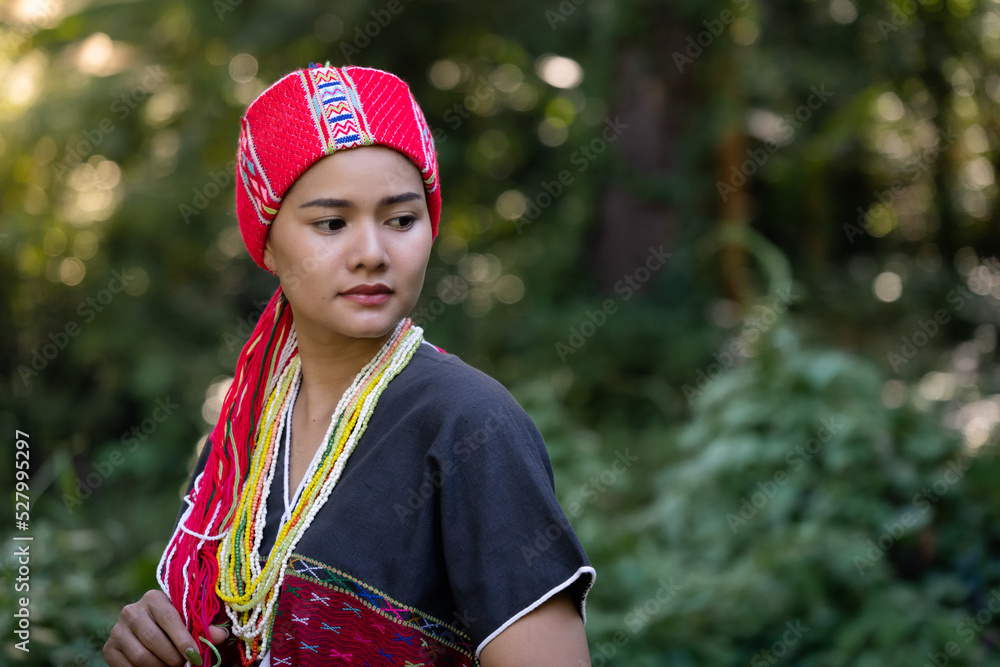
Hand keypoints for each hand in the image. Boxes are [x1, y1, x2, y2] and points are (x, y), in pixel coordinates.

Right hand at [104, 590, 228, 666]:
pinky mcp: (109, 648)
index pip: (170, 619)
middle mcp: (131, 611)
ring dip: (160, 666)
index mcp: (153, 598)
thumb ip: (203, 627)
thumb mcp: (187, 620)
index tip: (196, 655)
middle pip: (154, 639)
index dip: (184, 639)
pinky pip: (128, 666)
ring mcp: (117, 630)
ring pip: (141, 656)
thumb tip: (220, 636)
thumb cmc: (173, 623)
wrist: (145, 628)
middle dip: (173, 657)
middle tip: (184, 665)